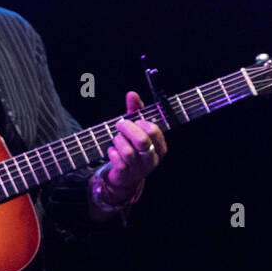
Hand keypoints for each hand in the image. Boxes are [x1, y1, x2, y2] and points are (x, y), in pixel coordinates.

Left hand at [96, 90, 166, 207]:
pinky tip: (112, 150)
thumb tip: (132, 94)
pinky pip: (119, 162)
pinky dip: (112, 153)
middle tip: (119, 125)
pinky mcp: (126, 176)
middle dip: (127, 129)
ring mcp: (140, 169)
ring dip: (118, 141)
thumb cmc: (131, 146)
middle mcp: (152, 159)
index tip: (133, 121)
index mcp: (159, 146)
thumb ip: (135, 110)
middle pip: (142, 141)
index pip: (154, 130)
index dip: (140, 123)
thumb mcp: (135, 127)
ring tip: (116, 139)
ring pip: (129, 152)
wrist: (123, 175)